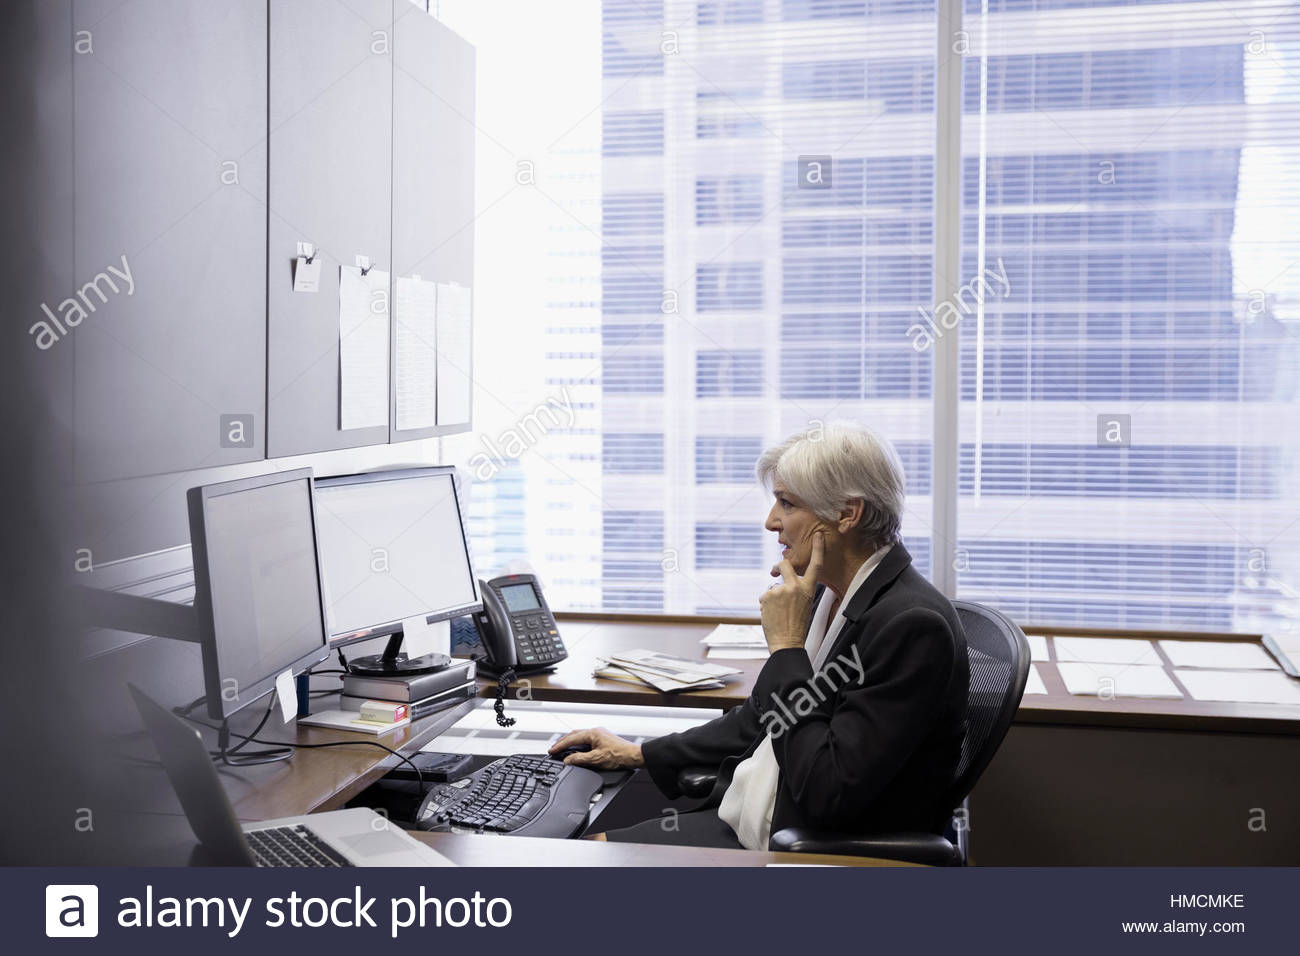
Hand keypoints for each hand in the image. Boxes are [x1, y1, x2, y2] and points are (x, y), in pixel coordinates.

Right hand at [547, 727, 643, 769]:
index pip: (571, 739)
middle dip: (563, 742)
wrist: (633, 756)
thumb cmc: (619, 756)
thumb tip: (568, 760)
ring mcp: (600, 734)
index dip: (560, 745)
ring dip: (570, 742)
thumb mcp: (596, 759)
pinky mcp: (603, 740)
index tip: (552, 750)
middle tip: (554, 749)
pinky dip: (578, 744)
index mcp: (593, 733)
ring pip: (580, 737)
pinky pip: (586, 740)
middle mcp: (596, 731)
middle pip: (574, 735)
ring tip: (562, 749)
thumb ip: (579, 759)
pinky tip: (576, 750)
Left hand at [759, 530, 824, 652]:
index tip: (818, 536)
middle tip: (774, 570)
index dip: (818, 549)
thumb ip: (797, 591)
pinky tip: (772, 615)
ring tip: (778, 614)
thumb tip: (782, 583)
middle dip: (779, 565)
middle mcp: (795, 586)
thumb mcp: (804, 605)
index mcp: (808, 589)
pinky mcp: (767, 596)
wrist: (787, 642)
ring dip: (772, 598)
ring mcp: (780, 590)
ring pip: (773, 588)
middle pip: (785, 564)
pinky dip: (766, 605)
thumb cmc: (797, 627)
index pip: (816, 565)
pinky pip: (765, 597)